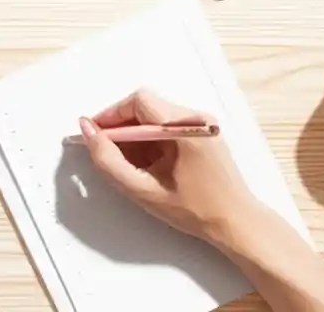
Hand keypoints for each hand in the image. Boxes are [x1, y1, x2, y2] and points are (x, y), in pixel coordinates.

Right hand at [78, 89, 258, 243]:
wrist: (236, 223)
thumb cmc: (194, 211)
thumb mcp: (143, 190)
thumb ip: (109, 160)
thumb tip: (87, 130)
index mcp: (185, 127)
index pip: (138, 101)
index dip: (111, 115)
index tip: (94, 135)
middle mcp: (196, 117)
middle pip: (146, 106)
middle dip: (121, 127)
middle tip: (108, 153)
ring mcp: (203, 123)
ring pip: (155, 116)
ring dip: (136, 135)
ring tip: (132, 165)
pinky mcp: (204, 132)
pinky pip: (168, 126)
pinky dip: (151, 140)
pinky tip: (149, 164)